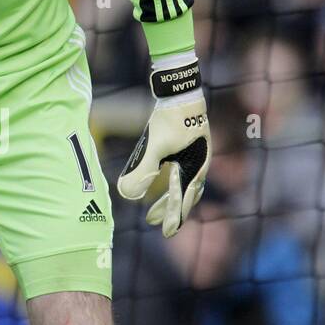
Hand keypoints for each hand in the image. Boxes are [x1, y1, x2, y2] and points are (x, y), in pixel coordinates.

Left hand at [117, 56, 210, 237]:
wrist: (182, 91)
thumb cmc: (170, 118)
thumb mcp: (153, 146)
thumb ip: (141, 171)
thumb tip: (126, 194)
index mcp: (193, 168)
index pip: (182, 200)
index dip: (173, 217)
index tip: (165, 233)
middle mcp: (198, 165)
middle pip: (184, 196)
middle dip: (168, 211)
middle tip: (153, 224)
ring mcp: (196, 156)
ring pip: (183, 185)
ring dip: (168, 199)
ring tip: (152, 211)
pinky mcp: (190, 147)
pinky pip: (182, 173)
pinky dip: (172, 184)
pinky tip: (160, 181)